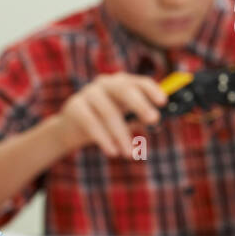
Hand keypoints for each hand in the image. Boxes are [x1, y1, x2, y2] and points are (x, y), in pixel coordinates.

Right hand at [51, 73, 166, 158]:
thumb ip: (142, 118)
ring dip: (122, 135)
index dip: (152, 90)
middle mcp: (105, 83)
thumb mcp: (126, 118)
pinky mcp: (74, 106)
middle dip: (140, 104)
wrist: (71, 129)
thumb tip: (158, 123)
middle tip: (153, 120)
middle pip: (124, 90)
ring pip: (109, 112)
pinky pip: (91, 123)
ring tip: (130, 154)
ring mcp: (88, 93)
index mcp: (122, 83)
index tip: (163, 102)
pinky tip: (112, 152)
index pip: (140, 82)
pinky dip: (103, 139)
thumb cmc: (105, 122)